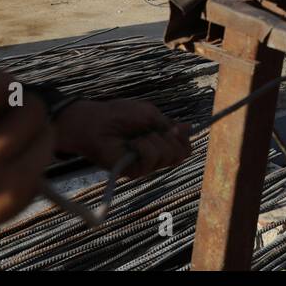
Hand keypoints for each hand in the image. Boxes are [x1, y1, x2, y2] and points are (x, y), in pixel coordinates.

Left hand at [54, 99, 191, 177]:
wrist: (95, 123)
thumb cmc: (119, 115)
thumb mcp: (149, 113)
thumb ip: (169, 124)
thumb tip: (189, 127)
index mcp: (160, 139)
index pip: (184, 146)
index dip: (184, 137)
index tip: (174, 127)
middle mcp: (156, 154)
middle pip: (182, 154)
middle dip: (173, 139)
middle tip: (155, 131)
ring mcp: (146, 164)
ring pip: (170, 158)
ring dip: (156, 141)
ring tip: (139, 137)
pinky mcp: (135, 172)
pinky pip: (151, 162)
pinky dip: (145, 148)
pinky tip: (133, 144)